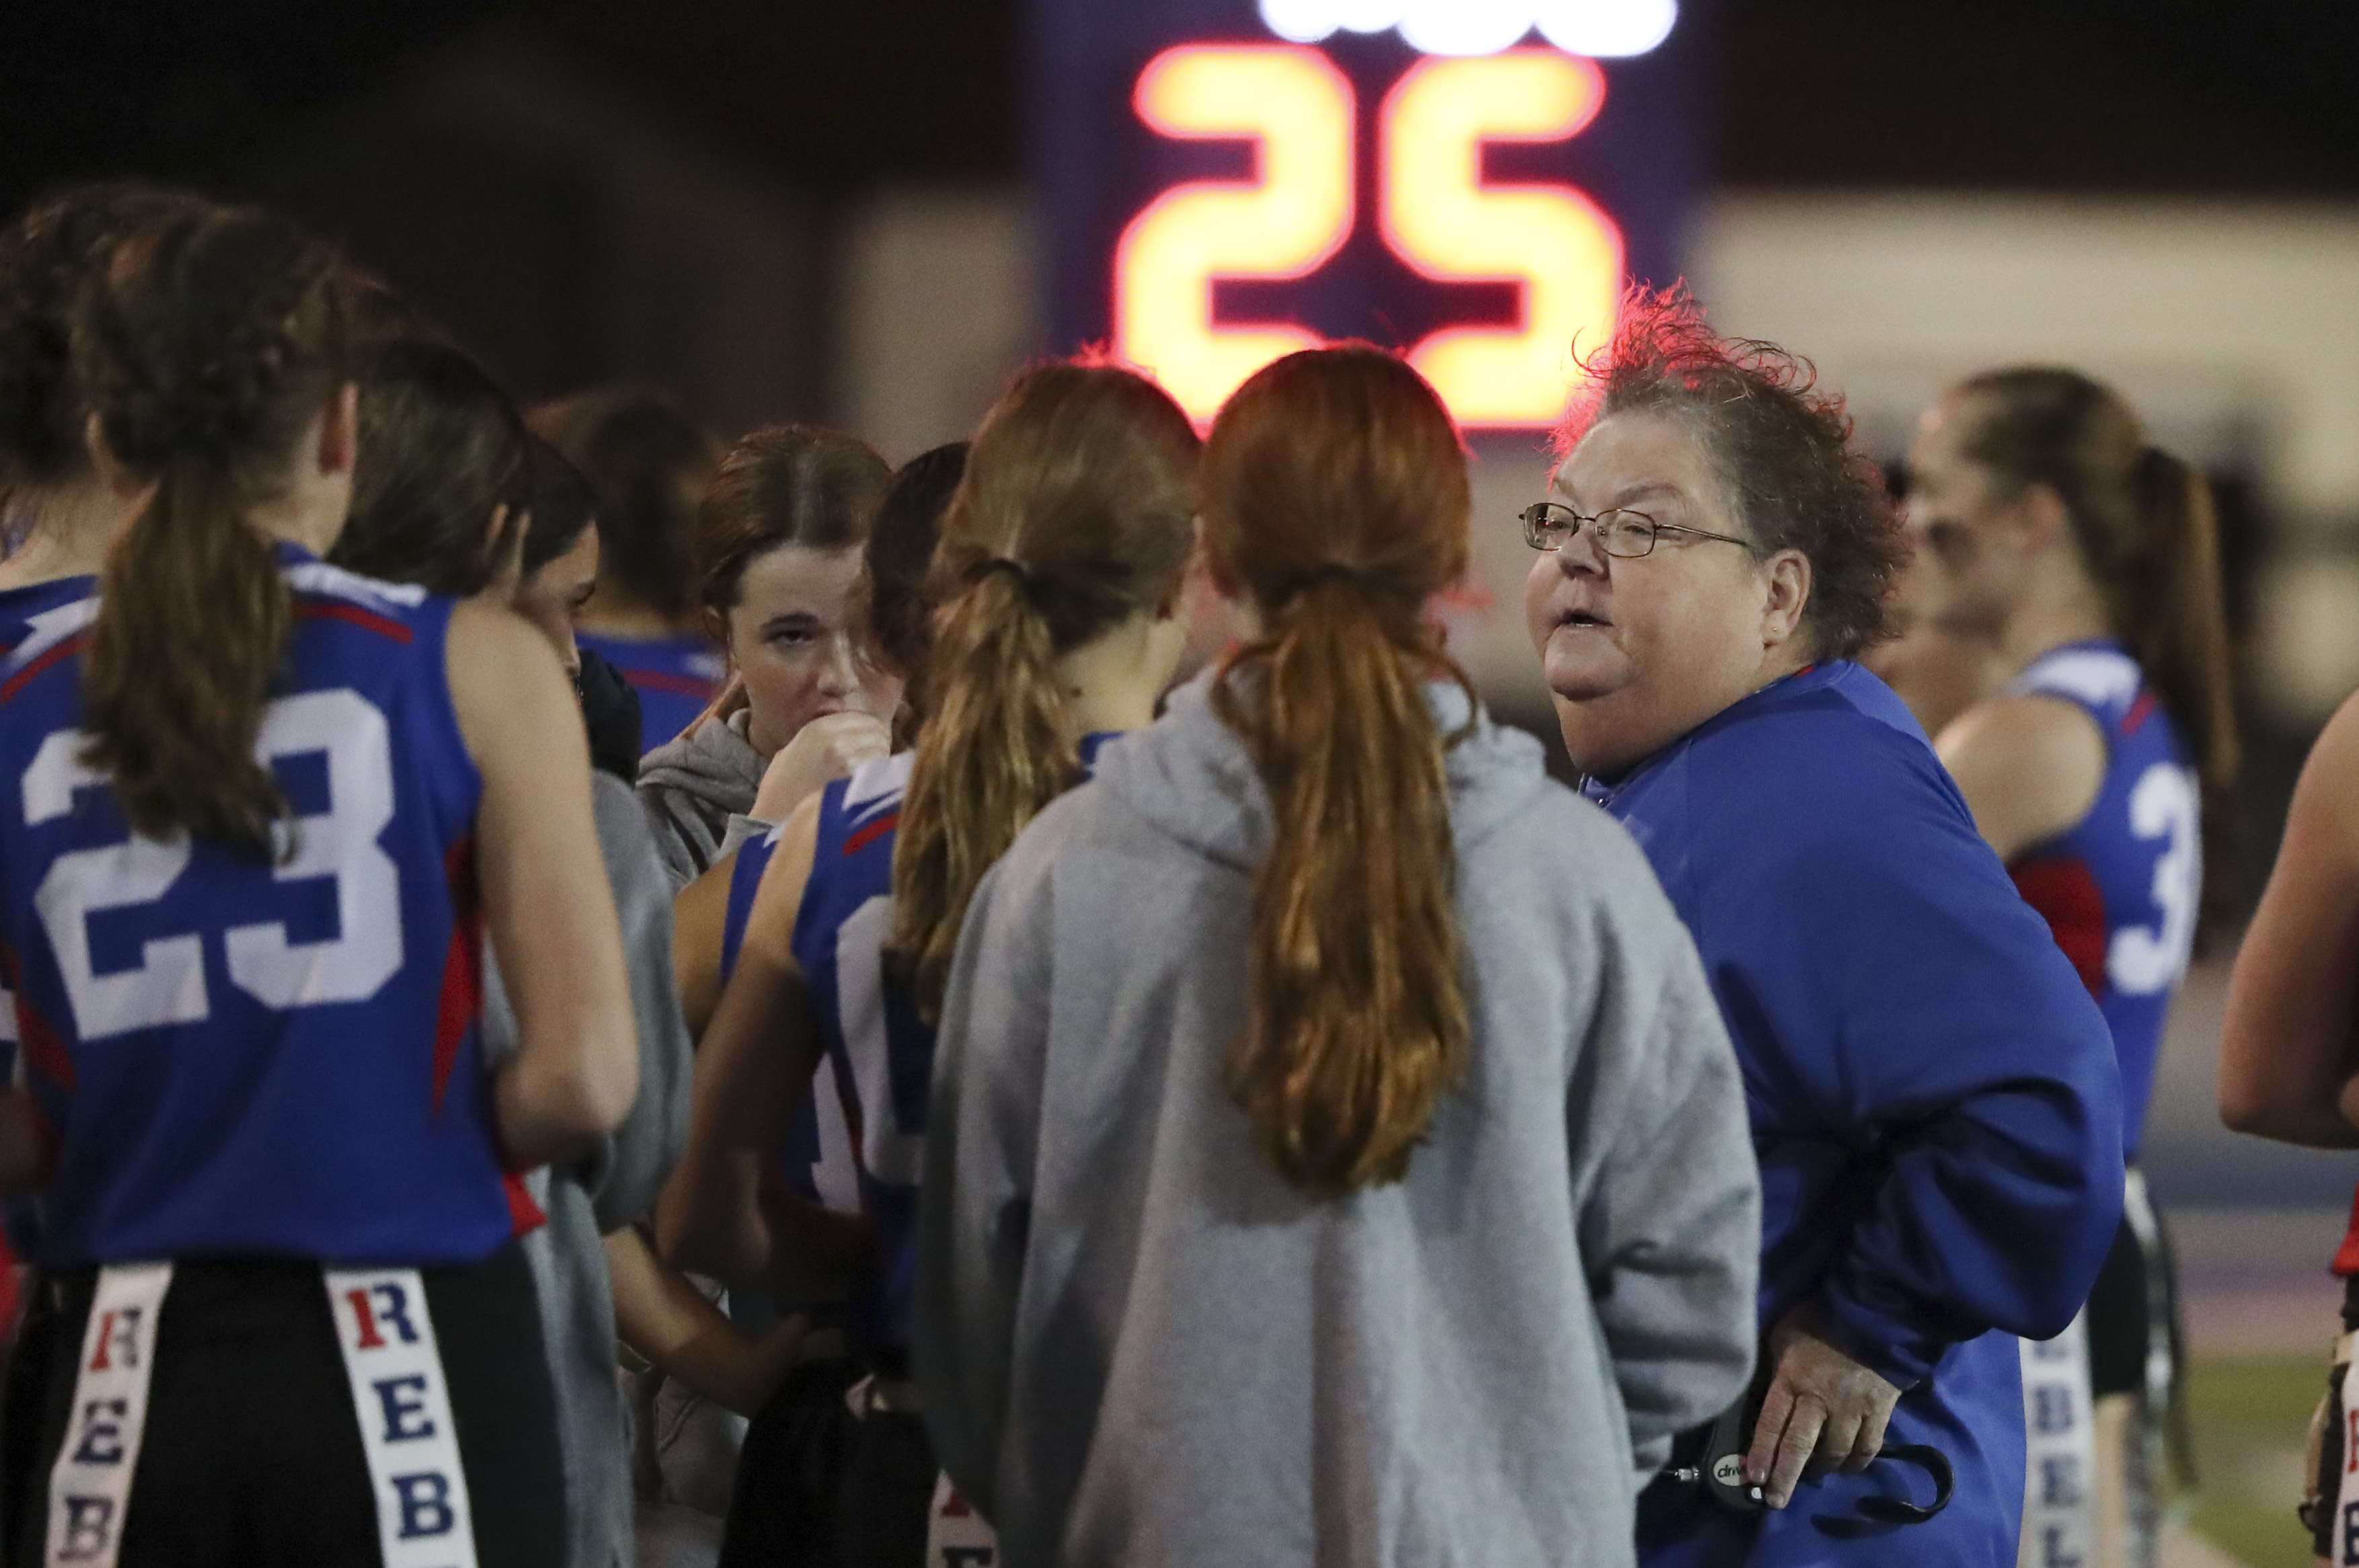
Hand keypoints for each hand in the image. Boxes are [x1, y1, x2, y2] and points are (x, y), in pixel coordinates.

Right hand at [752, 712, 891, 823]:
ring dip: (880, 762)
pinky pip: (880, 768)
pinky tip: (868, 789)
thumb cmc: (779, 795)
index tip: (870, 747)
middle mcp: (832, 736)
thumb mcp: (789, 756)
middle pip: (877, 732)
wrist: (771, 824)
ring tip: (869, 778)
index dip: (870, 734)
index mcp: (816, 728)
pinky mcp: (854, 778)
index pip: (863, 719)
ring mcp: (844, 756)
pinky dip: (880, 777)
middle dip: (878, 746)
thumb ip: (816, 741)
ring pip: (881, 749)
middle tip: (873, 764)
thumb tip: (844, 734)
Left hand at [1745, 1304, 1902, 1507]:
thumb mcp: (1785, 1335)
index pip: (1771, 1423)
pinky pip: (1867, 1448)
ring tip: (1812, 1478)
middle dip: (1785, 1477)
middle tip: (1775, 1502)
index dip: (1762, 1453)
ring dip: (1821, 1471)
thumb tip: (1768, 1391)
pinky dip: (1856, 1463)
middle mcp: (1819, 1398)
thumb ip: (1777, 1366)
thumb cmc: (1820, 1319)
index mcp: (1791, 1377)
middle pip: (1799, 1447)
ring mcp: (1851, 1408)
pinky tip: (1847, 1469)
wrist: (1874, 1313)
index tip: (1753, 1478)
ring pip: (1835, 1453)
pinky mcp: (1879, 1411)